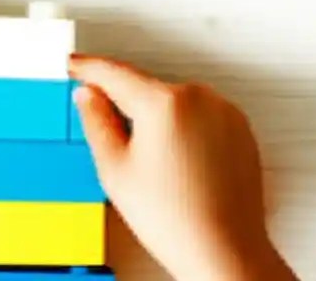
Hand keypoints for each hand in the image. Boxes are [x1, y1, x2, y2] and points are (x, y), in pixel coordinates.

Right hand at [70, 56, 295, 280]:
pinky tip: (181, 169)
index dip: (88, 69)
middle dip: (128, 108)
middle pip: (147, 89)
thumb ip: (96, 121)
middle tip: (121, 150)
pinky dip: (185, 132)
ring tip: (159, 171)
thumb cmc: (174, 218)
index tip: (75, 66)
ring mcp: (224, 111)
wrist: (223, 250)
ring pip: (175, 103)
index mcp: (164, 102)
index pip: (115, 73)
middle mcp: (199, 97)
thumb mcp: (115, 169)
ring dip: (159, 121)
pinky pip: (201, 117)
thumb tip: (89, 96)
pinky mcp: (240, 128)